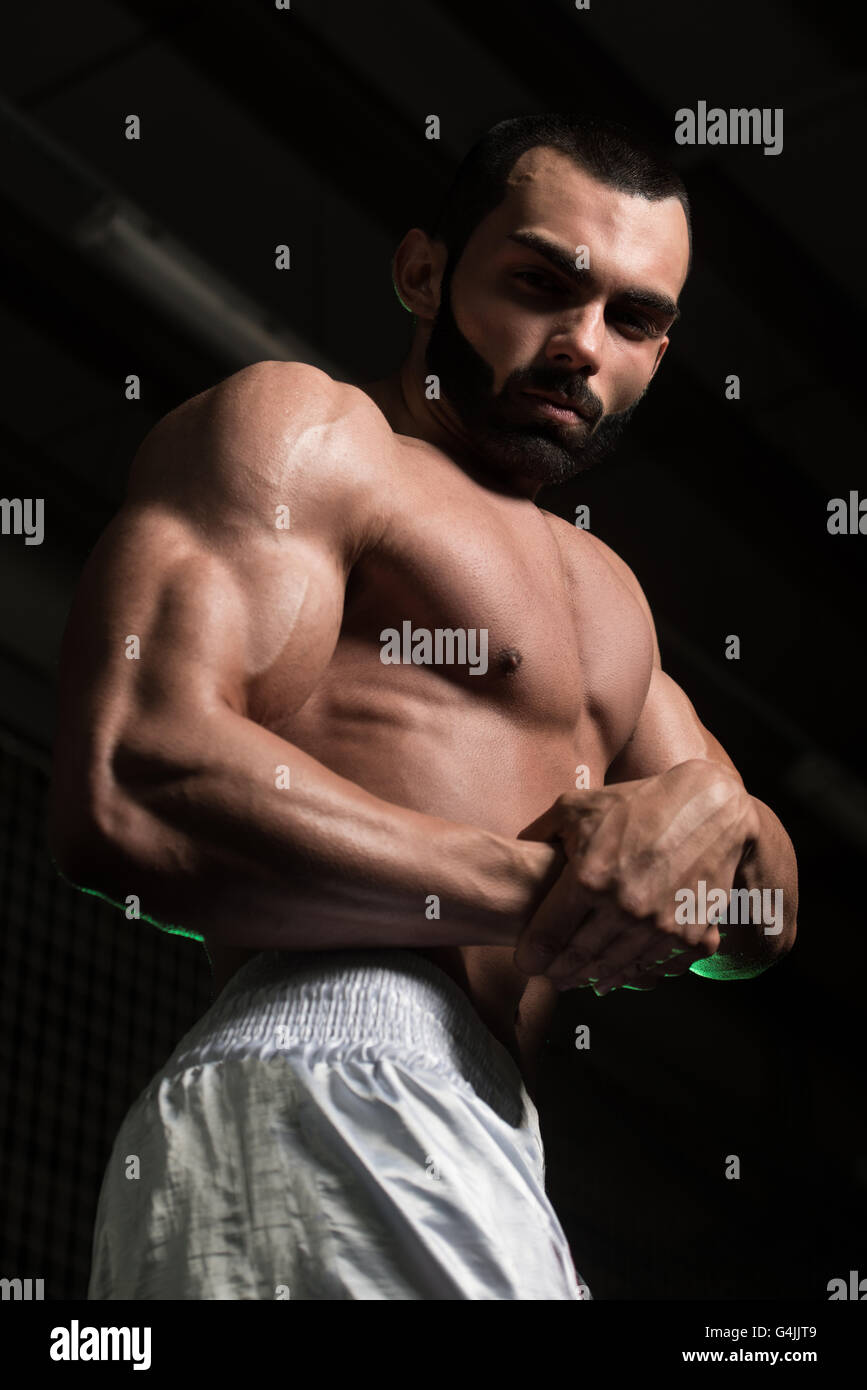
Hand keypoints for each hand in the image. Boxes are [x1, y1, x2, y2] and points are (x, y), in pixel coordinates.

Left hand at [514, 759, 758, 992]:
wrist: (708, 807)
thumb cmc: (638, 803)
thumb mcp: (578, 806)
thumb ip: (541, 831)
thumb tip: (519, 849)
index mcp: (589, 878)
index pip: (548, 935)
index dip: (531, 956)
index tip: (525, 962)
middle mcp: (623, 907)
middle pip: (579, 958)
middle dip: (559, 973)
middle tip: (549, 977)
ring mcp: (659, 925)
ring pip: (616, 968)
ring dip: (594, 978)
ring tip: (580, 980)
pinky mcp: (689, 933)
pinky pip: (655, 966)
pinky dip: (635, 974)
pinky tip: (621, 975)